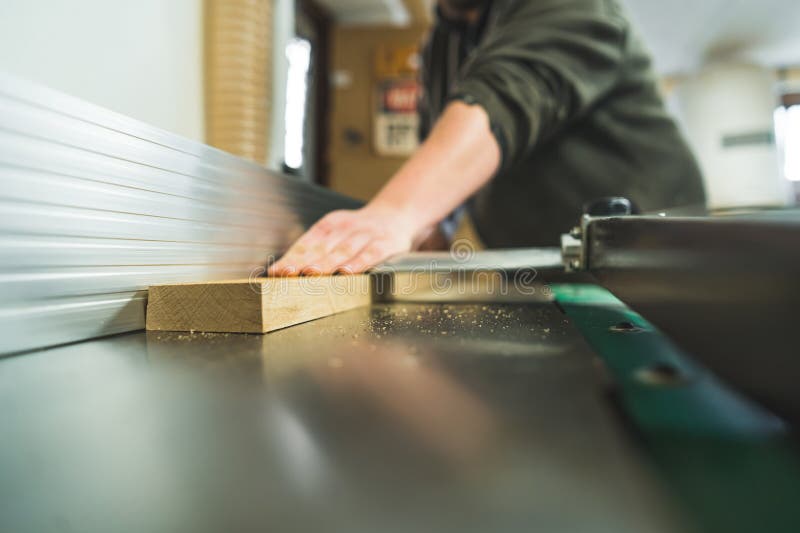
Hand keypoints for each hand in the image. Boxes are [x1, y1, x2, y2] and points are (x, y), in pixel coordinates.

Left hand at [268, 204, 432, 275]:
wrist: (397, 215)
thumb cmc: (360, 231)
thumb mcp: (337, 233)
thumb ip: (316, 249)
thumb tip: (285, 270)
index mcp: (330, 225)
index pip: (306, 243)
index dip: (291, 257)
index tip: (276, 271)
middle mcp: (346, 227)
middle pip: (322, 247)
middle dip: (304, 261)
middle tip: (288, 274)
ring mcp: (366, 235)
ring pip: (344, 250)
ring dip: (327, 262)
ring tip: (312, 274)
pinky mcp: (385, 244)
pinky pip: (371, 254)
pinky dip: (359, 263)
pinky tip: (347, 273)